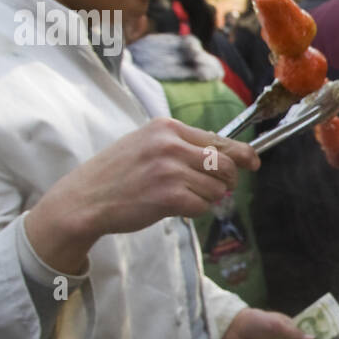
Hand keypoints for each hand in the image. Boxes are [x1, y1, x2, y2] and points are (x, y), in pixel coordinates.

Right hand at [25, 118, 259, 273]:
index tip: (254, 162)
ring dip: (206, 198)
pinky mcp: (169, 195)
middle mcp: (171, 144)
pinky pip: (202, 206)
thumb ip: (182, 146)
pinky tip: (173, 207)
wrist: (84, 199)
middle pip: (225, 163)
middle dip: (228, 180)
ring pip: (216, 188)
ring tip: (180, 197)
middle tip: (220, 189)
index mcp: (167, 127)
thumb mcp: (146, 144)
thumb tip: (226, 157)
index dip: (242, 154)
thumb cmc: (116, 174)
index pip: (218, 140)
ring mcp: (170, 169)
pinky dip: (194, 210)